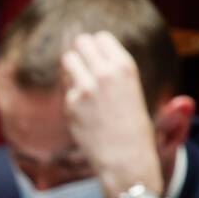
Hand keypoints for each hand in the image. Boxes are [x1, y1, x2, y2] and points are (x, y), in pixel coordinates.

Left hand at [60, 31, 163, 197]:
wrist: (126, 160)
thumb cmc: (132, 129)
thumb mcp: (131, 90)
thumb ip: (111, 72)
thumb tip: (86, 55)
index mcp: (125, 66)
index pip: (101, 37)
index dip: (97, 48)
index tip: (97, 61)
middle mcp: (105, 72)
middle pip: (81, 42)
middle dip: (81, 53)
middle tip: (85, 70)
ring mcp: (85, 87)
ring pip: (68, 59)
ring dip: (72, 69)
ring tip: (83, 87)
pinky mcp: (71, 103)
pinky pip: (66, 89)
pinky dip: (71, 97)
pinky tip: (84, 113)